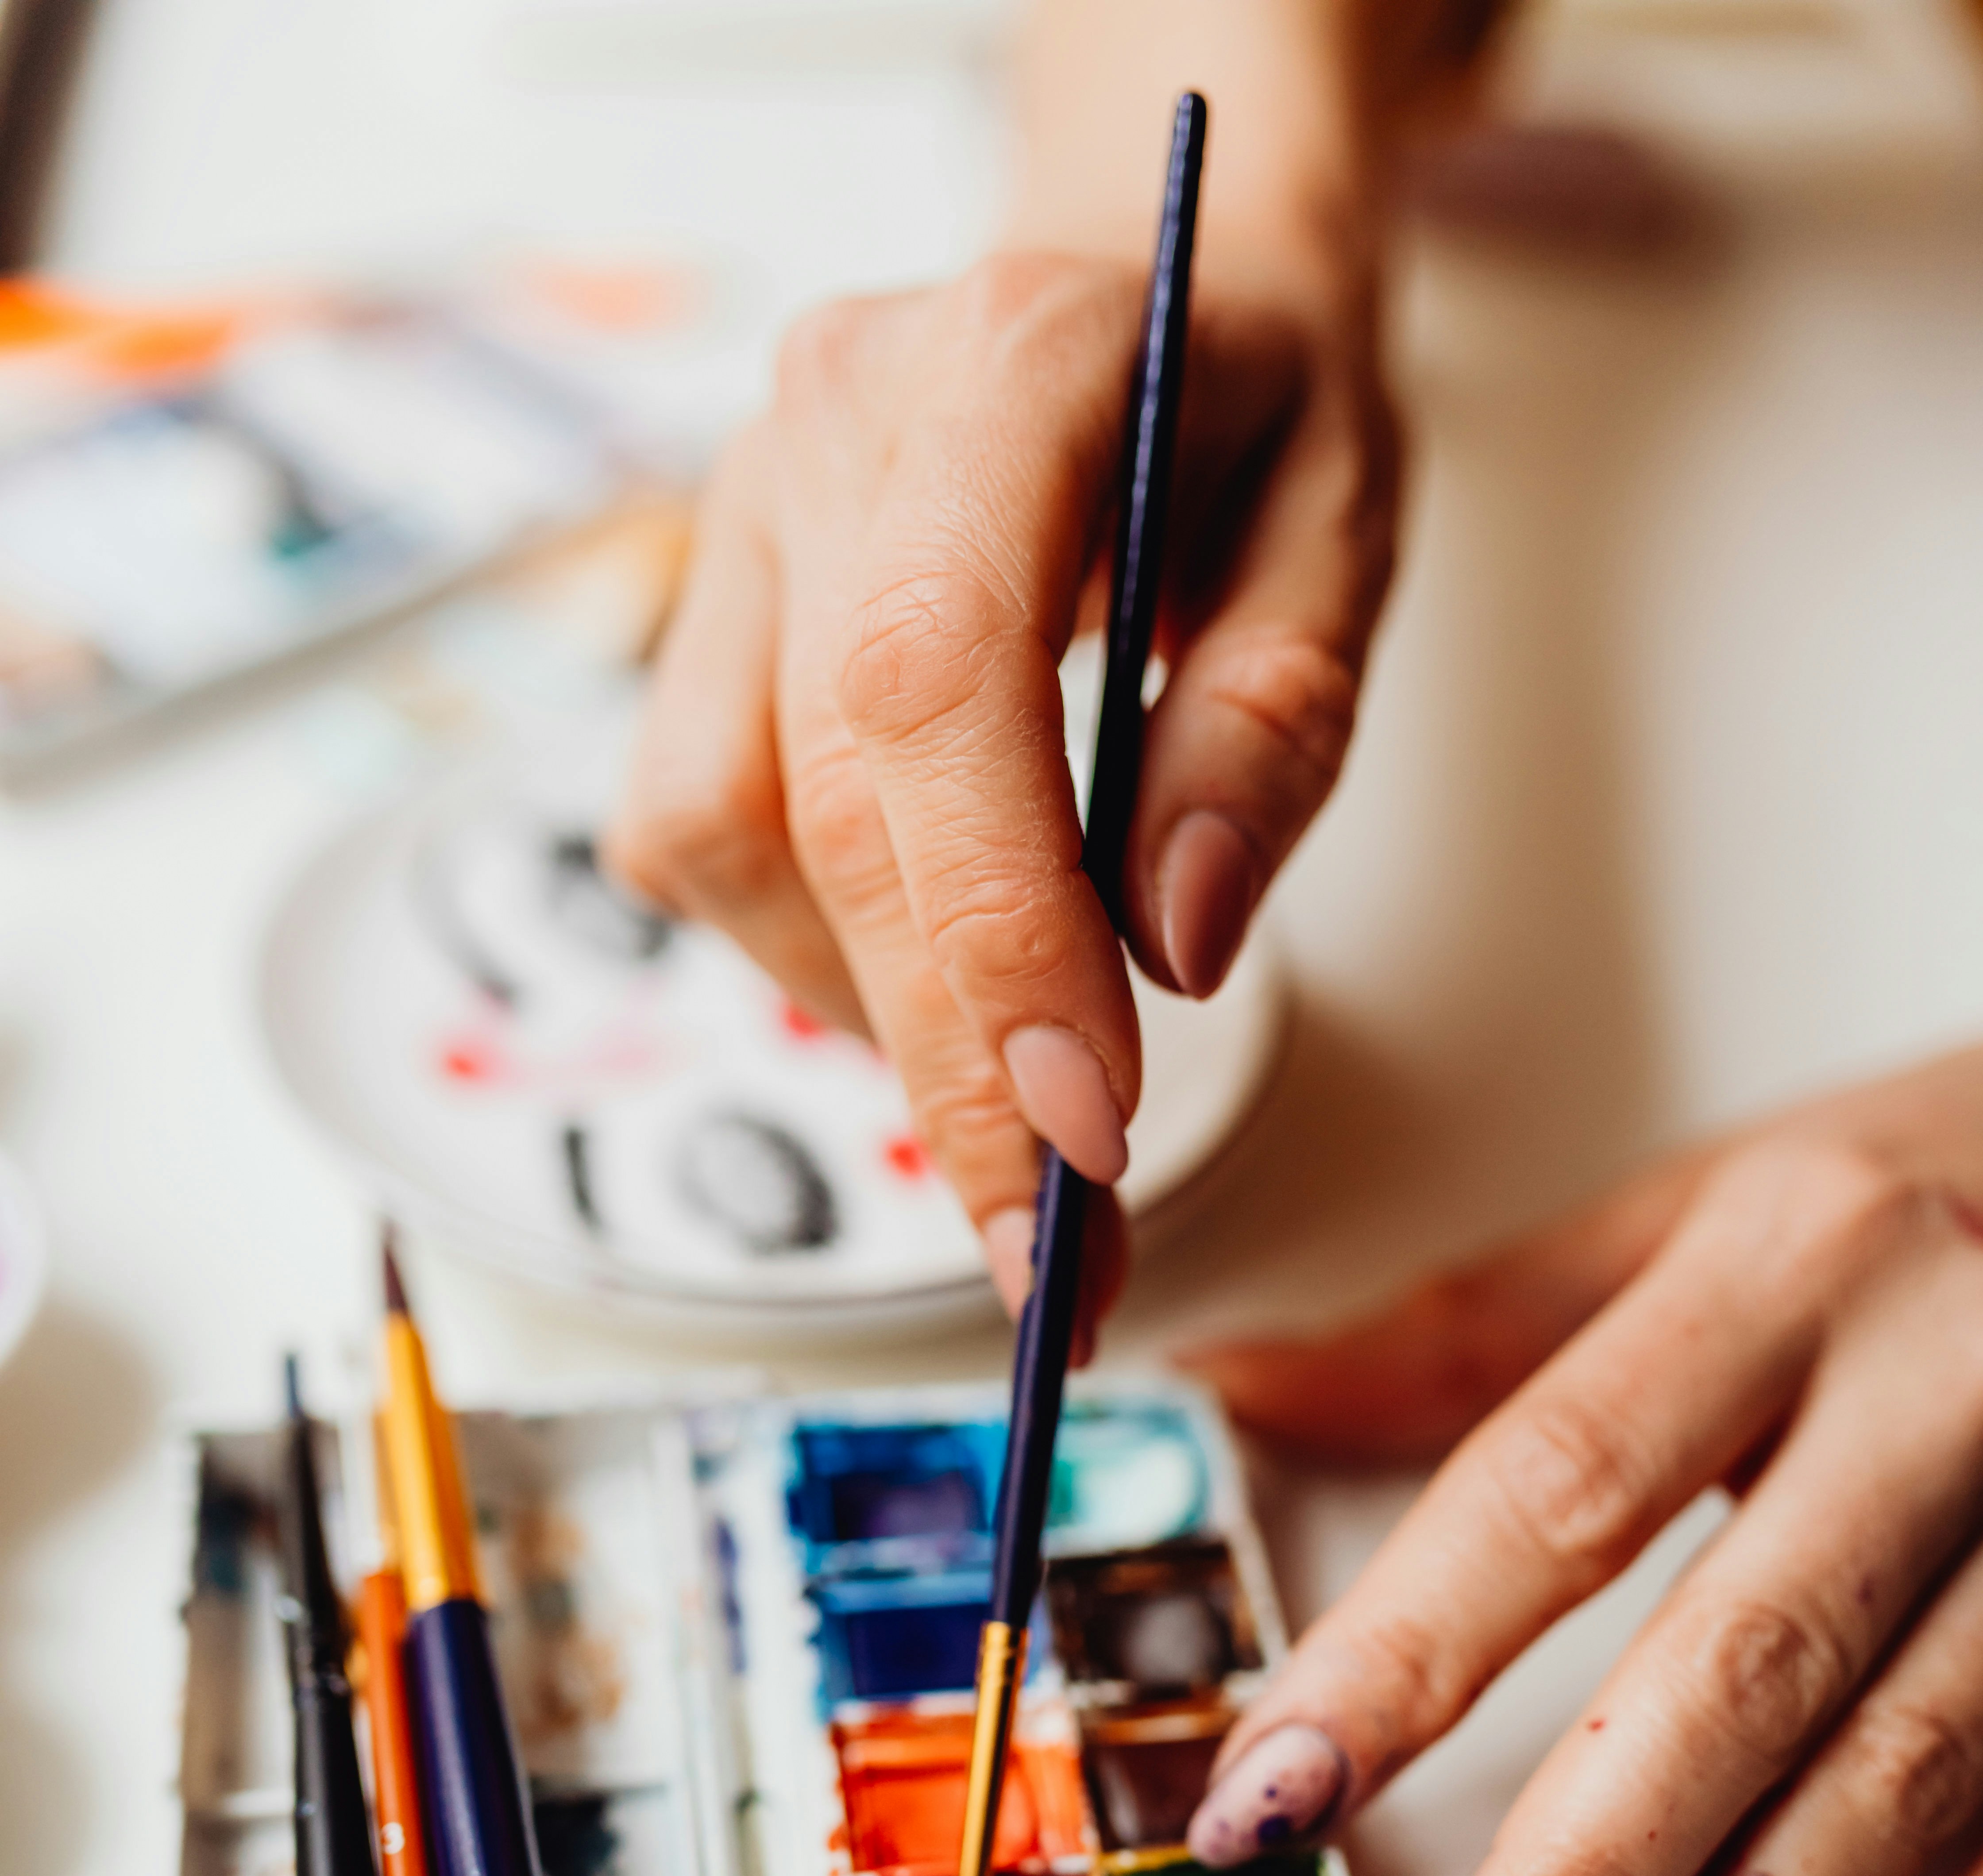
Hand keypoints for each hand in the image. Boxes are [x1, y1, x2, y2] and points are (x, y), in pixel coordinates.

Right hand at [605, 243, 1395, 1317]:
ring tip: (1020, 1077)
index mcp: (1000, 365)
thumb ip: (1270, 728)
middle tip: (1062, 1255)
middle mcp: (823, 429)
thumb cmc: (1254, 399)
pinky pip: (699, 839)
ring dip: (874, 1010)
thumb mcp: (1348, 530)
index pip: (934, 689)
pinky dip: (818, 948)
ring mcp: (736, 519)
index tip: (1082, 1135)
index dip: (992, 934)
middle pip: (831, 808)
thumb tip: (1172, 944)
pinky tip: (935, 961)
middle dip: (948, 1068)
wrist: (1147, 272)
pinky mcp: (705, 617)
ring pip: (727, 845)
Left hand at [1186, 1048, 1982, 1875]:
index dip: (1403, 1658)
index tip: (1269, 1801)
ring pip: (1891, 1786)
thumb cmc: (1928, 1194)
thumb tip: (1235, 1389)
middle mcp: (1944, 1385)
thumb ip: (1473, 1328)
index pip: (1553, 1485)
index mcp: (1792, 1260)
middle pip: (1730, 1674)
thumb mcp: (1706, 1206)